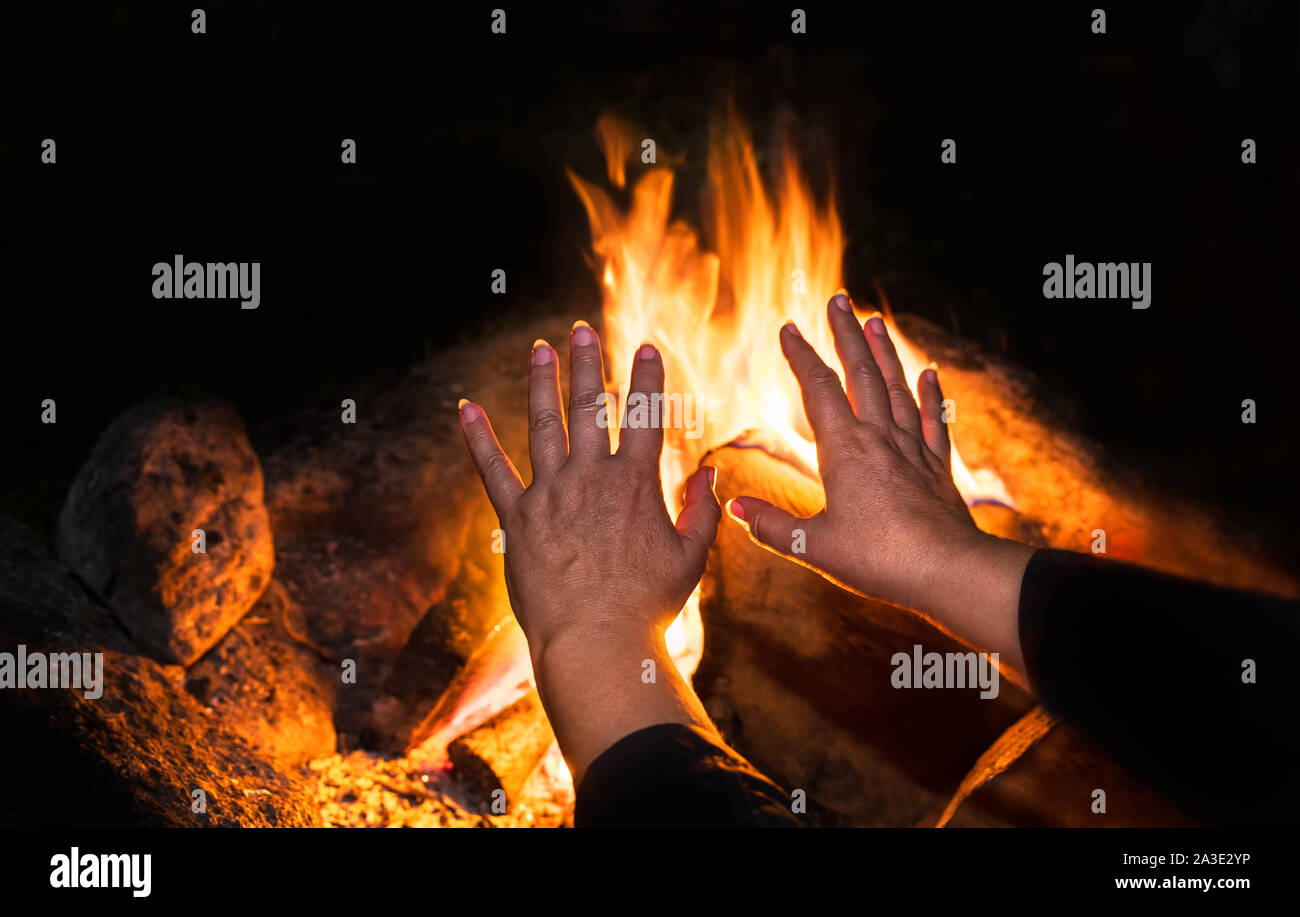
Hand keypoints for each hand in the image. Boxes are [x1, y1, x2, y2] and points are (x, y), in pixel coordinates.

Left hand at [458, 320, 721, 782]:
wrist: (596, 641)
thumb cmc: (649, 607)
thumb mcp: (691, 559)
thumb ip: (702, 512)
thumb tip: (709, 473)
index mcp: (636, 483)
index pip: (644, 416)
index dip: (647, 378)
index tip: (647, 346)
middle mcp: (591, 477)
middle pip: (589, 407)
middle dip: (586, 365)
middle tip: (580, 332)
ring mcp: (550, 494)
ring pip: (544, 424)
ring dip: (541, 382)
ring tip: (540, 349)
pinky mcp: (517, 518)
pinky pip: (493, 469)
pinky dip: (478, 438)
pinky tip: (466, 409)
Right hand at [728, 294, 1033, 670]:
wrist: (947, 571)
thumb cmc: (878, 559)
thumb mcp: (813, 546)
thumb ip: (771, 526)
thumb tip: (734, 508)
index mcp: (845, 450)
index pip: (818, 390)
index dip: (800, 356)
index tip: (787, 327)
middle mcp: (880, 438)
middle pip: (861, 374)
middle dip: (846, 334)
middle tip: (837, 300)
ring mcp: (912, 450)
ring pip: (897, 388)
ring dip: (884, 353)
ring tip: (875, 321)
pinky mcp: (937, 469)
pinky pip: (933, 422)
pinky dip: (930, 395)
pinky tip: (929, 374)